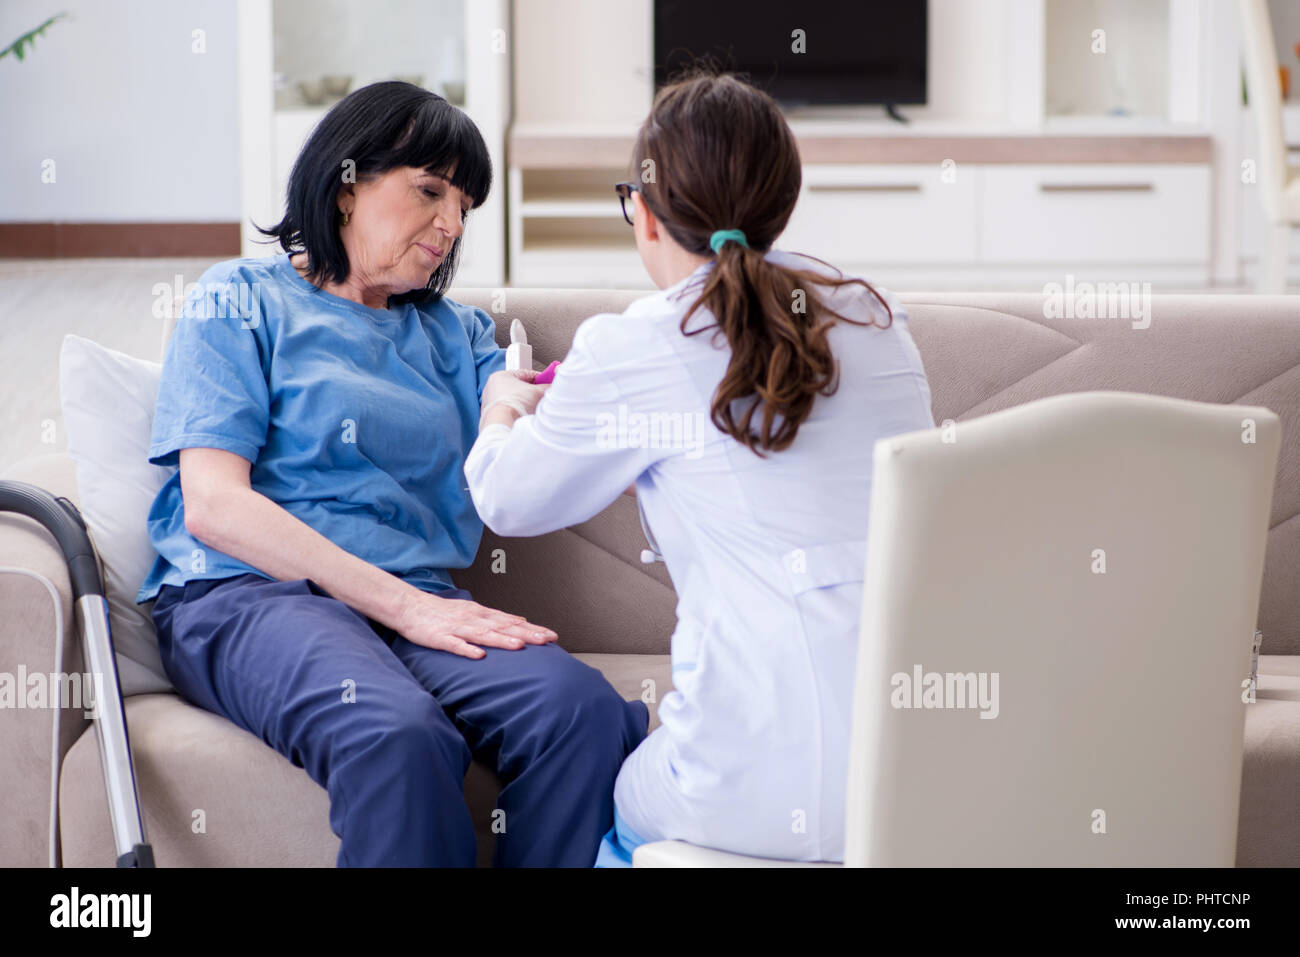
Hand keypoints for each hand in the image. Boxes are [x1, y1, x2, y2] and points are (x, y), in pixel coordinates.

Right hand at [393, 588, 557, 658]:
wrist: (410, 606)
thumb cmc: (443, 612)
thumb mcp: (474, 611)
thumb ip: (496, 618)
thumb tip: (521, 620)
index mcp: (482, 614)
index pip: (512, 621)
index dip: (533, 629)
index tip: (552, 636)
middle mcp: (474, 618)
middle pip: (503, 627)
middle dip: (526, 634)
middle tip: (546, 641)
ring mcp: (457, 628)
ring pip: (483, 634)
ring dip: (502, 640)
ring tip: (519, 646)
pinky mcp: (440, 637)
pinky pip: (455, 645)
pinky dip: (467, 649)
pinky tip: (478, 656)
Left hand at [481, 369, 548, 420]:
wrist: (503, 424)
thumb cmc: (514, 405)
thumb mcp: (537, 392)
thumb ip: (545, 387)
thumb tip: (550, 388)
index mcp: (500, 376)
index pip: (525, 373)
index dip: (539, 377)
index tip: (547, 381)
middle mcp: (493, 387)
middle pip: (519, 387)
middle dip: (532, 391)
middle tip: (543, 394)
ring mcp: (491, 402)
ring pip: (514, 399)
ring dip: (526, 402)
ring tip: (535, 407)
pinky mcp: (492, 414)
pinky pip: (509, 409)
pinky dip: (518, 410)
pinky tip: (525, 415)